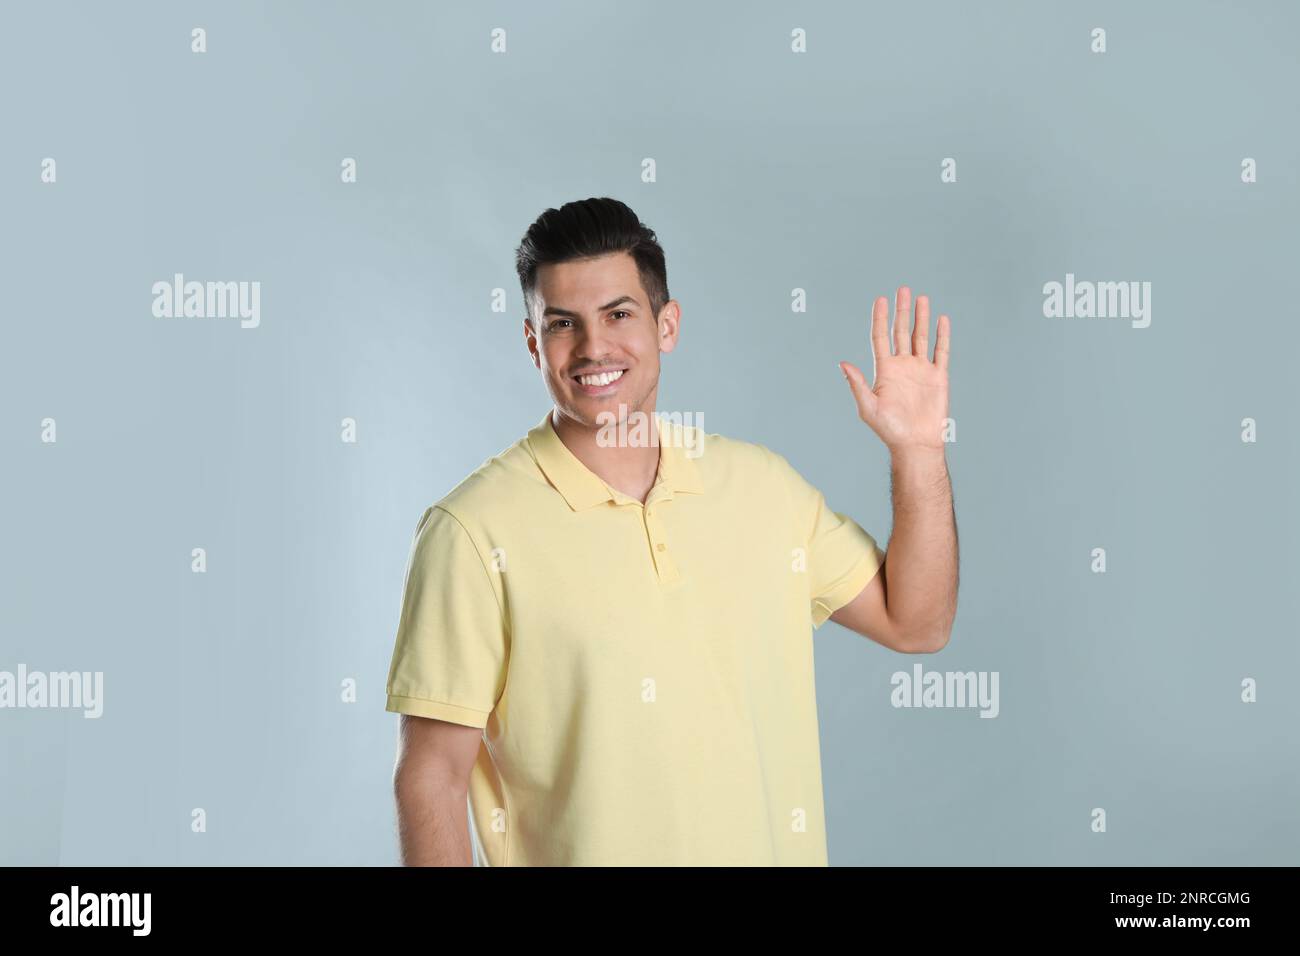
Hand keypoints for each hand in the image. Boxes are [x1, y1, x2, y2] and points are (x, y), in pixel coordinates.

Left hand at [839, 286, 950, 453]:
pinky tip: (941, 320)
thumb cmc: (889, 429)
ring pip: (921, 337)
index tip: (880, 299)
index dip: (880, 318)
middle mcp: (902, 366)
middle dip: (902, 311)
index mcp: (884, 370)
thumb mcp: (868, 407)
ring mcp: (920, 369)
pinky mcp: (938, 376)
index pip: (881, 337)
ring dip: (921, 318)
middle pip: (901, 331)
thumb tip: (842, 363)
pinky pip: (941, 351)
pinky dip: (942, 335)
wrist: (915, 443)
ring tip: (922, 298)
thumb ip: (857, 384)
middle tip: (902, 289)